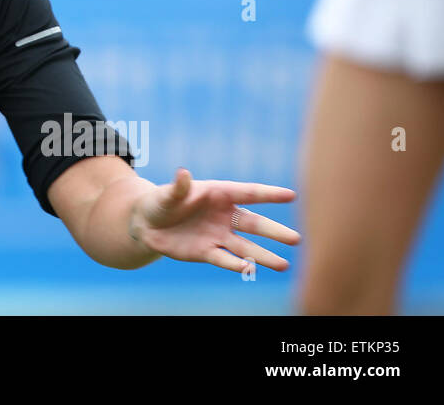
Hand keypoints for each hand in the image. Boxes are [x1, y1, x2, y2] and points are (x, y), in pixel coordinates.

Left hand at [128, 167, 299, 273]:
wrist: (146, 224)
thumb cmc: (160, 201)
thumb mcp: (166, 194)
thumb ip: (178, 188)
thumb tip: (183, 173)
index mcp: (219, 194)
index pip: (248, 193)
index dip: (268, 194)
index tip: (291, 195)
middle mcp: (224, 215)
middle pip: (254, 224)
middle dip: (274, 231)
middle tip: (296, 239)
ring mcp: (218, 235)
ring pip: (245, 247)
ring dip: (263, 256)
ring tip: (284, 265)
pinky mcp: (207, 252)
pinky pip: (224, 259)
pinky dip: (236, 265)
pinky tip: (250, 270)